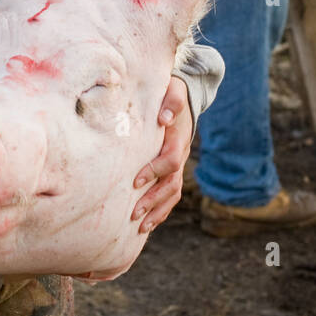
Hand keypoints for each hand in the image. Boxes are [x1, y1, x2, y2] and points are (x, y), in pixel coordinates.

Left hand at [129, 76, 192, 234]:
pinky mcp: (172, 170)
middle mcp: (181, 154)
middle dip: (153, 200)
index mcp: (179, 138)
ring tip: (139, 226)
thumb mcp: (173, 90)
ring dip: (157, 211)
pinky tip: (145, 224)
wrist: (181, 96)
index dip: (154, 171)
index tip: (135, 181)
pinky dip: (160, 210)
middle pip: (172, 184)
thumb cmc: (171, 93)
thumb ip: (171, 101)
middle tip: (134, 213)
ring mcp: (178, 164)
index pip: (170, 161)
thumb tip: (164, 118)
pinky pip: (170, 194)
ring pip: (173, 193)